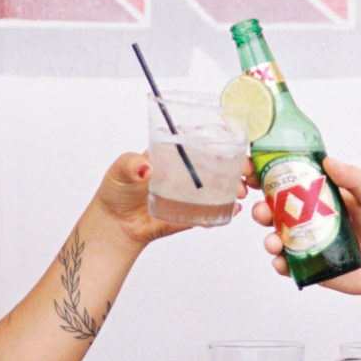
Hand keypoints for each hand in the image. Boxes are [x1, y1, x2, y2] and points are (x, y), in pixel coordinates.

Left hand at [94, 152, 244, 246]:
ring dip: (236, 187)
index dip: (219, 137)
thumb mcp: (120, 169)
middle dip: (237, 163)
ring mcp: (190, 193)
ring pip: (220, 186)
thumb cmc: (117, 191)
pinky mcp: (191, 214)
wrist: (116, 224)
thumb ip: (130, 164)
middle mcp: (186, 171)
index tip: (232, 138)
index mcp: (173, 154)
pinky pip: (211, 213)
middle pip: (218, 162)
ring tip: (240, 191)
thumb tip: (145, 168)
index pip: (200, 140)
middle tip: (244, 168)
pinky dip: (224, 212)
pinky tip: (233, 210)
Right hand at [252, 158, 360, 296]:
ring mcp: (313, 244)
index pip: (292, 184)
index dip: (270, 179)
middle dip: (262, 211)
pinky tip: (281, 261)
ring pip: (279, 239)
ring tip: (272, 241)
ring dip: (268, 238)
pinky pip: (291, 266)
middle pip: (278, 212)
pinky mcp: (316, 267)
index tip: (255, 174)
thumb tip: (329, 161)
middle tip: (261, 212)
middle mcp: (314, 219)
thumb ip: (354, 179)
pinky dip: (280, 264)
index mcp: (324, 197)